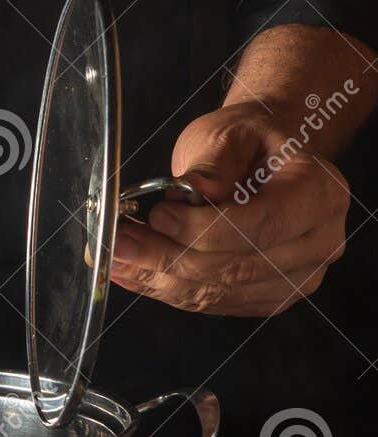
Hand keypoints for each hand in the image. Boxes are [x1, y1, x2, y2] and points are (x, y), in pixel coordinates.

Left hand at [109, 102, 348, 316]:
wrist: (265, 162)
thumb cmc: (251, 143)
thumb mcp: (231, 134)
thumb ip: (214, 164)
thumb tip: (190, 193)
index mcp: (318, 194)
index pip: (259, 226)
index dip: (204, 229)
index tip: (159, 215)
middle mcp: (318, 243)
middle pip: (235, 266)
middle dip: (168, 258)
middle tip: (118, 243)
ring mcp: (296, 278)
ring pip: (219, 291)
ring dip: (160, 278)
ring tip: (117, 257)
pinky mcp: (268, 298)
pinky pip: (212, 302)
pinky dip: (168, 289)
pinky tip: (135, 271)